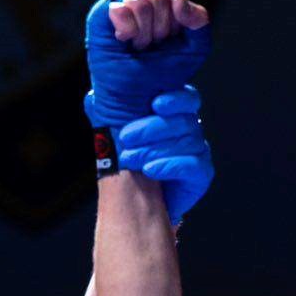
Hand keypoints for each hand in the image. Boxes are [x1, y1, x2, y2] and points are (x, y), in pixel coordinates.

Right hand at [84, 0, 210, 130]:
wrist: (139, 99)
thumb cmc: (165, 75)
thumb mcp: (196, 49)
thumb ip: (199, 21)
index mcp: (166, 6)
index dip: (177, 18)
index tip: (172, 39)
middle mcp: (143, 2)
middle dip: (161, 29)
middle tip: (153, 47)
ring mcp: (123, 5)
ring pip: (141, 3)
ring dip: (144, 35)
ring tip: (139, 48)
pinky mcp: (102, 14)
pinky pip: (121, 9)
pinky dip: (128, 32)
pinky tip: (125, 42)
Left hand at [117, 87, 213, 224]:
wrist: (138, 198)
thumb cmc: (130, 159)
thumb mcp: (115, 133)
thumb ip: (108, 113)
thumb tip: (93, 98)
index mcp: (175, 113)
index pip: (188, 97)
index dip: (176, 99)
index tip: (156, 104)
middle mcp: (191, 130)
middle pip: (183, 121)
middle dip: (151, 128)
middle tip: (125, 138)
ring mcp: (199, 151)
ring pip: (186, 143)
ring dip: (153, 150)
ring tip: (129, 159)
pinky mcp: (202, 173)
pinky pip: (192, 165)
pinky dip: (169, 166)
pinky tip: (149, 170)